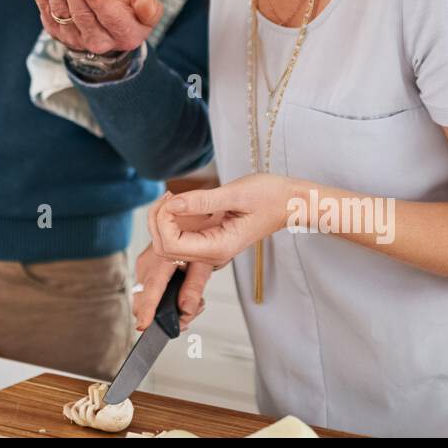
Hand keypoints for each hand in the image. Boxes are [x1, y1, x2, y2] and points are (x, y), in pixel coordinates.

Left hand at [27, 0, 162, 52]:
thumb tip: (148, 8)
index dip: (98, 2)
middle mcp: (98, 41)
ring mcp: (74, 38)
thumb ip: (149, 9)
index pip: (110, 19)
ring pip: (61, 12)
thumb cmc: (128, 10)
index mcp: (125, 34)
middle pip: (82, 15)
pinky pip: (46, 11)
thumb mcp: (145, 8)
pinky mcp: (56, 31)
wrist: (106, 27)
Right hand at [132, 244, 211, 333]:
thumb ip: (194, 288)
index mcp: (162, 257)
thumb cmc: (199, 238)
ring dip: (166, 308)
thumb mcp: (204, 263)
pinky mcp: (144, 270)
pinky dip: (163, 300)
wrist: (192, 223)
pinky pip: (147, 293)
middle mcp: (147, 262)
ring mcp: (143, 266)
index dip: (147, 309)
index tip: (143, 325)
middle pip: (144, 300)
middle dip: (165, 315)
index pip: (152, 288)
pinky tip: (182, 294)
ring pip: (145, 300)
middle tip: (192, 311)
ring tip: (192, 301)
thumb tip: (185, 311)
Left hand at [148, 177, 296, 269]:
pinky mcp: (208, 238)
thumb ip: (202, 201)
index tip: (173, 198)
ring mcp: (209, 248)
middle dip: (157, 220)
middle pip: (163, 248)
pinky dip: (172, 218)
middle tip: (170, 195)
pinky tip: (181, 201)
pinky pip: (179, 235)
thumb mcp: (236, 193)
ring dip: (162, 219)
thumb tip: (173, 203)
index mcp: (218, 247)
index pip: (170, 245)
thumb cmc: (271, 197)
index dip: (162, 221)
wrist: (289, 202)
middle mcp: (211, 253)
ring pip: (167, 243)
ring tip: (175, 196)